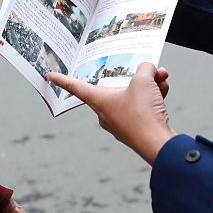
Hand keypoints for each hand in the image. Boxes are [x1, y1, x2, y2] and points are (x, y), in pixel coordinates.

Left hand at [46, 63, 176, 164]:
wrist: (159, 144)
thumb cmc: (144, 114)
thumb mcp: (143, 81)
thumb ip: (145, 68)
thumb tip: (150, 70)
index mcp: (99, 101)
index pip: (75, 87)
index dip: (62, 79)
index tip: (49, 76)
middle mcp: (107, 112)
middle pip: (117, 86)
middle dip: (137, 76)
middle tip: (150, 69)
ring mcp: (122, 121)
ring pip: (134, 95)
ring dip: (149, 85)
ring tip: (162, 78)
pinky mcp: (137, 127)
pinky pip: (143, 105)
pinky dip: (153, 96)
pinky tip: (164, 89)